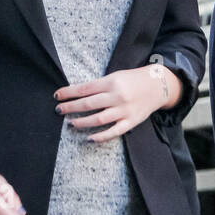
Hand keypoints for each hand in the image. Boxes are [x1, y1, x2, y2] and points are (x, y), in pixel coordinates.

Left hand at [55, 64, 179, 142]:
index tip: (57, 96)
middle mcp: (117, 96)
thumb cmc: (132, 80)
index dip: (68, 93)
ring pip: (98, 119)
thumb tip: (76, 94)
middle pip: (88, 104)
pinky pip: (114, 131)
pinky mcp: (131, 122)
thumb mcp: (115, 76)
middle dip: (70, 108)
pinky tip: (89, 138)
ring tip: (71, 123)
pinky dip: (101, 136)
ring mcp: (124, 110)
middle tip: (58, 110)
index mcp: (111, 82)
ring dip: (82, 122)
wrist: (158, 86)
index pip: (84, 89)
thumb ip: (98, 86)